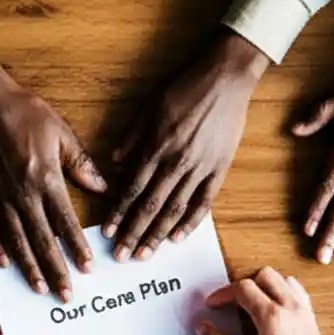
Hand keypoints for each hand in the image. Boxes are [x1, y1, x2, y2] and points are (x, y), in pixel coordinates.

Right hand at [0, 52, 105, 301]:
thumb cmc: (25, 113)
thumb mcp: (61, 133)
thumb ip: (82, 164)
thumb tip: (102, 188)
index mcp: (45, 179)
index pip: (65, 222)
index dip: (77, 248)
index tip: (88, 268)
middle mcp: (21, 194)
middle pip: (41, 240)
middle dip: (55, 269)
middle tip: (66, 294)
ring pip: (16, 240)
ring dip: (28, 267)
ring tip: (39, 288)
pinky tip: (6, 264)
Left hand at [104, 32, 267, 259]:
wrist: (225, 77)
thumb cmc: (184, 87)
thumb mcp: (149, 106)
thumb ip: (131, 137)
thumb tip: (113, 163)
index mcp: (156, 146)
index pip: (131, 189)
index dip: (119, 213)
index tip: (108, 233)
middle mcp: (176, 162)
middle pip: (150, 206)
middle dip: (134, 234)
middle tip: (122, 257)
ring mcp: (200, 167)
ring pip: (175, 209)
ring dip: (158, 234)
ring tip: (146, 254)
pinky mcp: (220, 168)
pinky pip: (204, 202)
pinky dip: (191, 222)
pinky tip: (178, 238)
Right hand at [196, 267, 333, 334]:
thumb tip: (204, 329)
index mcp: (272, 317)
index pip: (243, 289)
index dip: (222, 294)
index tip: (213, 305)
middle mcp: (291, 308)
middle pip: (264, 275)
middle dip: (243, 285)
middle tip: (229, 304)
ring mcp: (304, 312)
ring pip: (282, 279)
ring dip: (263, 285)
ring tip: (249, 306)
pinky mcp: (312, 320)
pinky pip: (296, 292)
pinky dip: (281, 292)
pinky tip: (271, 312)